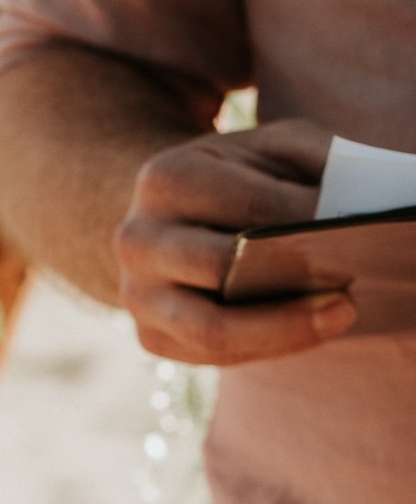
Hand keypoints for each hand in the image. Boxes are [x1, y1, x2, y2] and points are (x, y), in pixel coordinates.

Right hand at [114, 118, 354, 362]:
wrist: (169, 215)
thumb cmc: (238, 179)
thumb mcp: (274, 148)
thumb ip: (316, 159)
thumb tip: (358, 202)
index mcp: (166, 179)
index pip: (249, 206)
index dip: (312, 220)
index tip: (366, 228)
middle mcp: (137, 239)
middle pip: (221, 267)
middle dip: (295, 275)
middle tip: (355, 275)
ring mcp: (137, 294)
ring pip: (211, 329)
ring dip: (284, 326)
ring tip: (342, 312)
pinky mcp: (150, 336)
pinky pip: (213, 356)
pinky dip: (269, 345)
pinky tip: (310, 328)